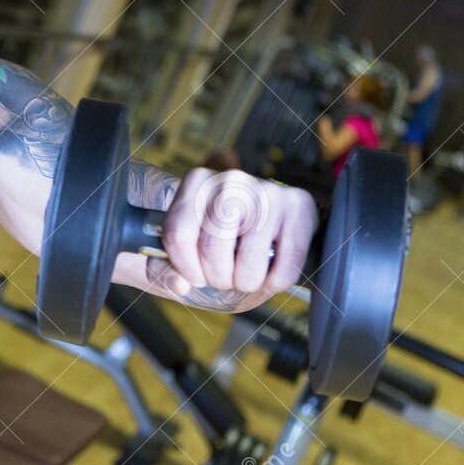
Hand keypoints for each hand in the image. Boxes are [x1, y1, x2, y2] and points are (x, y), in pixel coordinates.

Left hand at [146, 169, 317, 311]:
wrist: (264, 223)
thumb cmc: (217, 239)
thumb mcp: (181, 251)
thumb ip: (164, 270)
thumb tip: (180, 284)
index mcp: (196, 183)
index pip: (178, 234)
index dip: (185, 267)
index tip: (194, 276)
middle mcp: (231, 180)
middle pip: (213, 250)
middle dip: (217, 278)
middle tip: (224, 276)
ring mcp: (268, 190)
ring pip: (249, 263)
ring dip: (246, 282)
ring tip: (246, 273)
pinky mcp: (299, 206)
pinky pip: (285, 267)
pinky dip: (275, 282)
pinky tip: (270, 271)